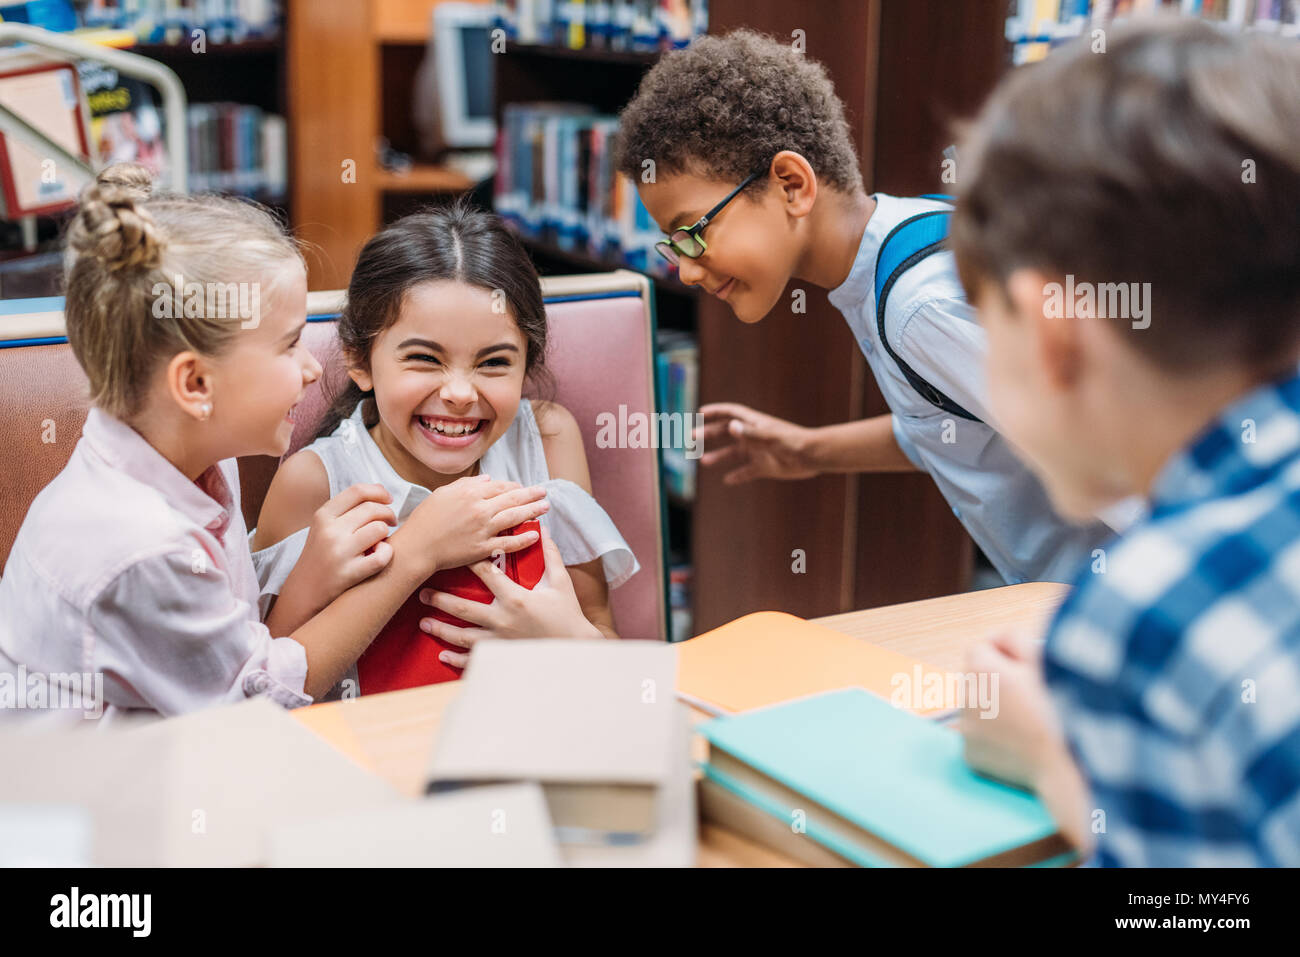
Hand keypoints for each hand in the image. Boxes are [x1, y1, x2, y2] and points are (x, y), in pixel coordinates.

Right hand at [294, 483, 397, 603]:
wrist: (303, 592)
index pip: (357, 491)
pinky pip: (382, 556)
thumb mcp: (324, 527)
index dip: (379, 492)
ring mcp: (339, 552)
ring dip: (386, 534)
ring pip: (379, 529)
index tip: (388, 499)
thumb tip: (381, 491)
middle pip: (372, 509)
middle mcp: (329, 531)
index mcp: (323, 516)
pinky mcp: (348, 573)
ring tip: (381, 540)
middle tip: (391, 522)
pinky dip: (387, 554)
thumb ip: (347, 510)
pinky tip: (381, 555)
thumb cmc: (321, 556)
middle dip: (388, 513)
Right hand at [402, 474, 548, 573]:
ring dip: (533, 511)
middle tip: (544, 492)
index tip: (523, 487)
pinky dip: (523, 539)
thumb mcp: (443, 493)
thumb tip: (487, 479)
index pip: (499, 486)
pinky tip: (536, 534)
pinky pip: (508, 543)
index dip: (514, 486)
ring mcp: (483, 529)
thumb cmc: (425, 519)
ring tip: (545, 507)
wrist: (417, 547)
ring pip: (514, 518)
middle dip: (531, 494)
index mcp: (470, 493)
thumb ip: (466, 484)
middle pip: (512, 498)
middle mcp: (479, 509)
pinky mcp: (483, 549)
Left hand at [417, 527, 601, 667]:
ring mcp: (500, 640)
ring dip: (442, 629)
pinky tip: (442, 654)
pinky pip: (475, 659)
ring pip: (463, 635)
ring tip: (424, 623)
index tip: (455, 553)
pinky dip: (457, 658)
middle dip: (441, 600)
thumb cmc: (568, 614)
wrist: (575, 647)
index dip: (470, 561)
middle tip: (423, 593)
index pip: (487, 575)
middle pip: (464, 608)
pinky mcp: (502, 656)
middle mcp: (503, 619)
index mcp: (515, 598)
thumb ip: (550, 555)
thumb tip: (543, 530)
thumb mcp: (561, 582)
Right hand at [695, 402, 818, 483]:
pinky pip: (747, 472)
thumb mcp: (769, 437)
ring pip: (734, 453)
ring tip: (704, 461)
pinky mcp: (765, 467)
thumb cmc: (793, 443)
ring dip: (718, 456)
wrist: (813, 457)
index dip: (715, 412)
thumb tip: (731, 427)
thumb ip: (750, 433)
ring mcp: (759, 452)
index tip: (700, 413)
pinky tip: (727, 480)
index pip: (731, 413)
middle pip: (727, 433)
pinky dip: (737, 476)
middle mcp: (754, 436)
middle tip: (692, 439)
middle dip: (709, 434)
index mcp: (754, 424)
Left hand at [959, 632, 1069, 791]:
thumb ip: (1015, 637)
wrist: (1068, 762)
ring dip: (994, 709)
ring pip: (977, 709)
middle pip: (975, 679)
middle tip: (1028, 695)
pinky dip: (994, 737)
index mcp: (980, 669)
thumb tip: (1000, 641)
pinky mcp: (971, 756)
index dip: (1003, 654)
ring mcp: (967, 730)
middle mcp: (966, 697)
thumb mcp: (1044, 656)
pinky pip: (979, 738)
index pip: (980, 649)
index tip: (1023, 665)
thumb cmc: (1062, 705)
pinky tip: (1020, 741)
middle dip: (996, 682)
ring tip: (1027, 720)